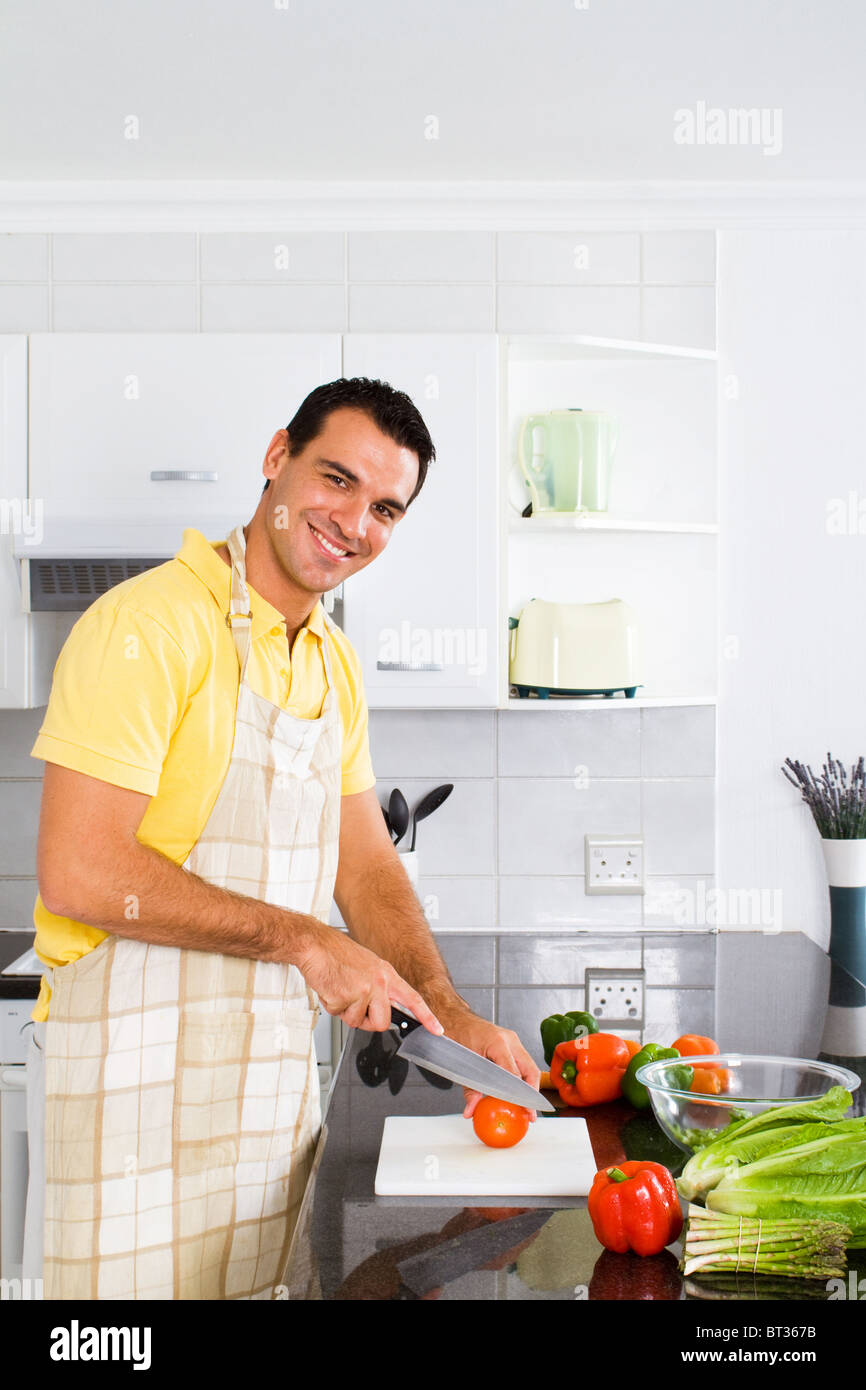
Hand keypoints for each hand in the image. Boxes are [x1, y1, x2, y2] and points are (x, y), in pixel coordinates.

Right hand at [297, 922, 442, 1034]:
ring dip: (346, 1012)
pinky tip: (331, 988)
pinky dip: (332, 1006)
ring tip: (340, 989)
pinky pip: (339, 1016)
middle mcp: (378, 982)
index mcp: (386, 974)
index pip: (413, 998)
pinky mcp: (344, 998)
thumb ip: (379, 987)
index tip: (438, 1029)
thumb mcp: (368, 966)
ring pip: (358, 1021)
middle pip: (382, 1022)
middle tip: (356, 1007)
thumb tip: (385, 1006)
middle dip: (368, 1022)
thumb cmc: (336, 954)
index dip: (427, 1016)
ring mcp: (362, 990)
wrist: (315, 945)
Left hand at [440, 1010, 541, 1119]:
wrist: (456, 1018)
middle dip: (532, 1092)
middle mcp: (510, 1040)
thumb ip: (469, 1089)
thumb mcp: (461, 1063)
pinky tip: (519, 1094)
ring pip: (529, 1067)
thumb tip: (471, 1111)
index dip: (519, 1093)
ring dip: (529, 1087)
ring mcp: (512, 1041)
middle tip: (530, 1112)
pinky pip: (522, 1064)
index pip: (514, 1072)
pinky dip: (522, 1079)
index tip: (523, 1108)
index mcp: (498, 1042)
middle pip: (530, 1069)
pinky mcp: (511, 1045)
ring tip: (526, 1107)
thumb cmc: (457, 1034)